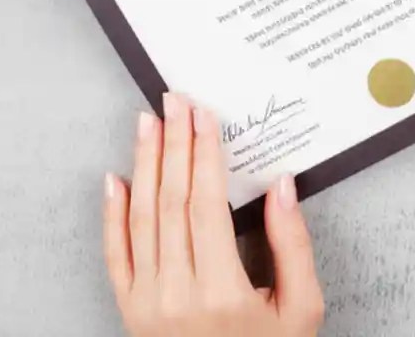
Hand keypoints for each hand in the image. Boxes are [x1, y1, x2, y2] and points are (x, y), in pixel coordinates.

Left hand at [103, 93, 324, 336]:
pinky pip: (115, 254)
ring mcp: (147, 305)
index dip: (204, 153)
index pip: (206, 204)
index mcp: (222, 292)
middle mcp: (176, 295)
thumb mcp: (302, 309)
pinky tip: (116, 178)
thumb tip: (282, 186)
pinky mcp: (130, 312)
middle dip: (174, 145)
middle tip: (175, 102)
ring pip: (141, 219)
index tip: (203, 115)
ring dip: (144, 165)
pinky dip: (112, 213)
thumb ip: (293, 246)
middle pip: (170, 202)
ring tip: (147, 124)